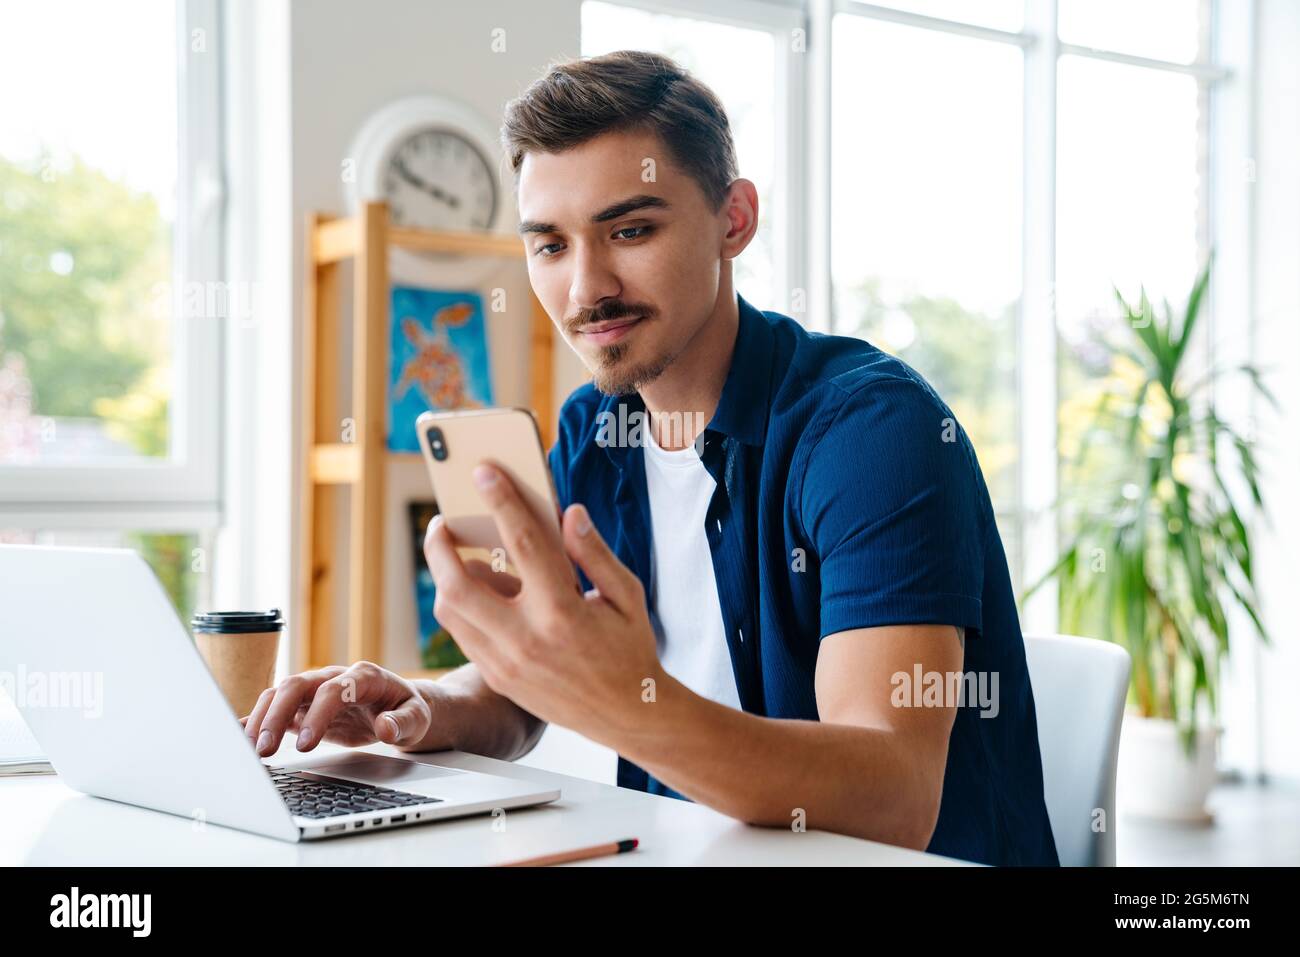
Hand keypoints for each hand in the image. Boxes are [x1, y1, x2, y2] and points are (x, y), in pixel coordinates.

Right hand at [239, 661, 432, 757]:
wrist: (401, 705)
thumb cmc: (409, 709)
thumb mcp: (418, 717)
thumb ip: (403, 722)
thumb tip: (385, 728)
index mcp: (363, 676)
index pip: (333, 690)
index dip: (318, 715)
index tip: (306, 745)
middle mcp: (333, 677)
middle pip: (296, 686)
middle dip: (276, 715)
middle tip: (264, 749)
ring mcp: (315, 690)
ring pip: (279, 695)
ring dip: (261, 719)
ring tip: (249, 750)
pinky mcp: (304, 707)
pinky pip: (276, 708)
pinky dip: (256, 719)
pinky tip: (237, 734)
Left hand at [422, 462, 662, 743]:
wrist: (628, 715)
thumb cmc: (631, 649)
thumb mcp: (627, 595)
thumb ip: (595, 552)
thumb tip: (569, 512)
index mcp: (563, 611)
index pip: (522, 543)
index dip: (502, 501)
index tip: (484, 472)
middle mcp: (526, 639)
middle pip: (459, 584)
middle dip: (439, 547)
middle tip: (440, 523)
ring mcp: (506, 664)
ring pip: (450, 612)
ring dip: (445, 578)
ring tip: (458, 557)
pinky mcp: (498, 679)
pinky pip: (462, 635)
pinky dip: (460, 607)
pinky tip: (476, 592)